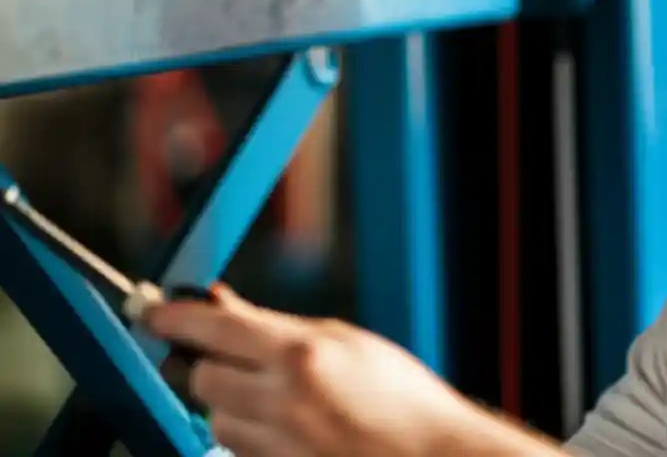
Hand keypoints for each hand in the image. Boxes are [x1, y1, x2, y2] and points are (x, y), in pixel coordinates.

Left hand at [142, 283, 484, 456]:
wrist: (432, 456)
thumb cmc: (402, 399)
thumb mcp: (347, 342)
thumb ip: (281, 325)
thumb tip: (224, 305)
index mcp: (301, 356)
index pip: (215, 328)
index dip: (176, 318)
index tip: (155, 314)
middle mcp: (282, 401)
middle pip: (203, 379)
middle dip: (211, 367)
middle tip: (236, 361)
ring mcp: (278, 444)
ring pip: (216, 421)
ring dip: (231, 407)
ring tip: (276, 402)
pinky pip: (240, 451)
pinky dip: (250, 437)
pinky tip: (287, 429)